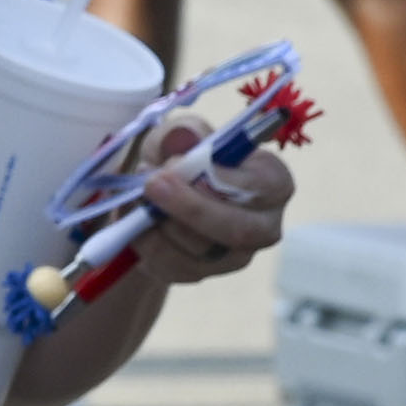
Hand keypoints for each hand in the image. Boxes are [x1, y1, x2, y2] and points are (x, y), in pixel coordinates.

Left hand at [126, 123, 290, 290]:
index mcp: (270, 183)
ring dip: (162, 222)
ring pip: (204, 250)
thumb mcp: (178, 134)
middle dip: (193, 208)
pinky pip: (176, 265)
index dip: (228, 180)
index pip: (266, 187)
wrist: (152, 193)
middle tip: (151, 185)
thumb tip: (186, 136)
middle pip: (240, 230)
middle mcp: (263, 225)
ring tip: (138, 195)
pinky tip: (134, 220)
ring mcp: (236, 255)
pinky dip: (146, 241)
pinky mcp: (202, 273)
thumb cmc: (178, 157)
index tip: (186, 163)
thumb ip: (184, 131)